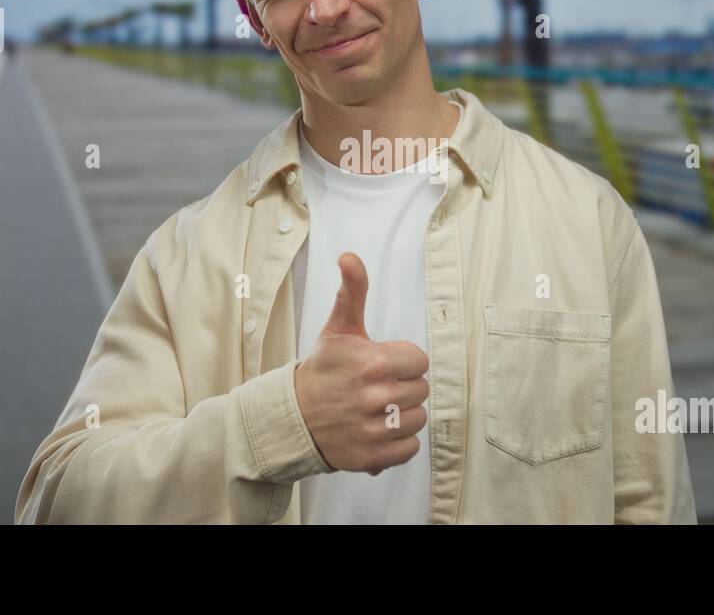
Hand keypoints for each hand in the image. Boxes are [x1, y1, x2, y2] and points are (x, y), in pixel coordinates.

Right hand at [294, 252, 430, 475]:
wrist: (292, 416)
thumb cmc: (322, 370)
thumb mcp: (337, 328)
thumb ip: (352, 290)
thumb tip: (349, 256)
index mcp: (374, 362)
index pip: (420, 361)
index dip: (404, 361)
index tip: (383, 364)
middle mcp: (375, 397)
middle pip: (421, 390)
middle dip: (403, 387)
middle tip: (378, 387)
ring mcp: (373, 429)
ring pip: (417, 419)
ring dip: (402, 415)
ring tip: (378, 409)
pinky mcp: (371, 457)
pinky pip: (410, 448)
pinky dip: (398, 443)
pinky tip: (378, 430)